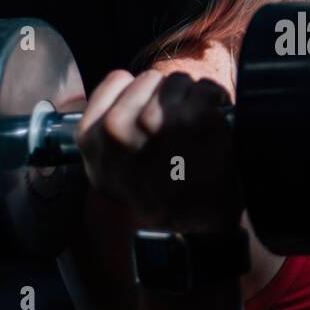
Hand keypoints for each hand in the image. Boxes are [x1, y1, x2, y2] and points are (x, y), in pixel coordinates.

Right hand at [75, 69, 245, 232]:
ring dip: (192, 102)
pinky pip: (208, 90)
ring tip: (195, 136)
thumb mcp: (110, 173)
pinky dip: (217, 104)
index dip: (139, 97)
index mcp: (92, 140)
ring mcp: (157, 121)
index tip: (149, 123)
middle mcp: (118, 129)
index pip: (117, 81)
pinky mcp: (194, 118)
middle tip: (176, 136)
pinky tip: (213, 130)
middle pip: (150, 78)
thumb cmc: (159, 200)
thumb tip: (120, 90)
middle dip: (166, 99)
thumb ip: (105, 134)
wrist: (196, 231)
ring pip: (179, 82)